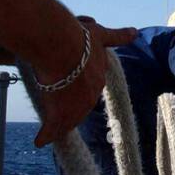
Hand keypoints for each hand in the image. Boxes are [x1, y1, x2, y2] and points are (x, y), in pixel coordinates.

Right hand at [30, 18, 137, 146]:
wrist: (62, 46)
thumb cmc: (78, 38)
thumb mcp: (100, 35)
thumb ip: (118, 37)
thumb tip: (135, 33)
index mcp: (99, 78)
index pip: (90, 89)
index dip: (80, 90)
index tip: (73, 90)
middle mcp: (90, 96)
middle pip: (80, 108)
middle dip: (70, 110)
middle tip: (59, 110)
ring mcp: (75, 107)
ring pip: (66, 121)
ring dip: (59, 126)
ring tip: (50, 132)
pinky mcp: (59, 113)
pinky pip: (51, 129)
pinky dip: (45, 136)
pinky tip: (39, 141)